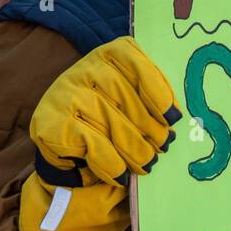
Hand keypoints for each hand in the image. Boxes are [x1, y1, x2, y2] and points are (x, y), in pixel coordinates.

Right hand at [20, 36, 182, 230]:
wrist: (64, 140)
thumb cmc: (109, 116)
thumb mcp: (132, 99)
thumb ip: (152, 99)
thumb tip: (178, 120)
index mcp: (111, 55)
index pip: (138, 66)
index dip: (158, 93)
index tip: (174, 118)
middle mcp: (85, 68)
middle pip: (128, 101)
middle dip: (151, 130)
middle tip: (164, 148)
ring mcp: (66, 93)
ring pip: (113, 126)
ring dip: (136, 151)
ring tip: (148, 164)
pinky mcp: (52, 122)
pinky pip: (94, 146)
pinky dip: (112, 165)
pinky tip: (122, 175)